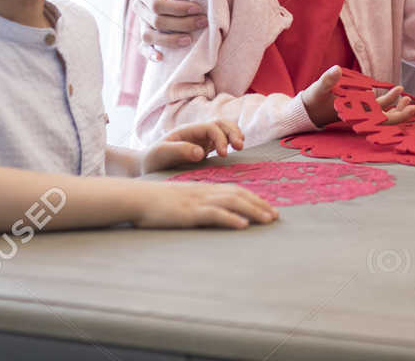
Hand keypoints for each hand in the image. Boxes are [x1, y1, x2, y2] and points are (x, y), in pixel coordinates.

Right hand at [132, 180, 276, 229]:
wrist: (138, 198)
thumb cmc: (158, 202)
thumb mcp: (183, 199)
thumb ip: (198, 203)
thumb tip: (213, 213)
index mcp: (205, 188)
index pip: (235, 190)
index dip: (254, 198)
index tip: (268, 208)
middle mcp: (205, 192)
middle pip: (239, 195)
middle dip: (260, 205)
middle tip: (276, 216)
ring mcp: (198, 201)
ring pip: (232, 203)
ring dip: (253, 211)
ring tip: (268, 220)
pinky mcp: (190, 213)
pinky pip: (214, 214)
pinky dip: (231, 218)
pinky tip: (242, 225)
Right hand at [133, 0, 207, 58]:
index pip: (157, 4)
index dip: (178, 8)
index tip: (198, 8)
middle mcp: (138, 7)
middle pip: (156, 22)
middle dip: (181, 24)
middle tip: (203, 22)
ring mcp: (140, 21)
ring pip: (149, 36)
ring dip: (170, 40)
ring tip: (190, 40)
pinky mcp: (144, 32)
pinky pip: (142, 47)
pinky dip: (150, 54)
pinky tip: (161, 58)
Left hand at [140, 121, 243, 173]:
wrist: (146, 166)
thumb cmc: (152, 160)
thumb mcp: (161, 155)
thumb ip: (180, 151)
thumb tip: (201, 152)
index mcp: (187, 130)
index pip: (210, 127)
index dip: (220, 138)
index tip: (223, 154)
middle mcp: (197, 132)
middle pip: (221, 123)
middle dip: (233, 131)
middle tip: (240, 146)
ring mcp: (201, 140)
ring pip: (224, 129)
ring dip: (234, 134)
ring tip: (241, 146)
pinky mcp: (204, 148)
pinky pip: (222, 141)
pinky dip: (230, 142)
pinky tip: (235, 150)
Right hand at [299, 65, 414, 127]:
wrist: (304, 111)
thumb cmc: (312, 101)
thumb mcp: (318, 90)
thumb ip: (327, 80)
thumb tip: (336, 69)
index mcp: (354, 115)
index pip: (379, 119)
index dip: (396, 114)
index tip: (408, 104)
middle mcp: (359, 116)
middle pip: (384, 119)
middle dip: (400, 114)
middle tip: (414, 105)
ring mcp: (359, 112)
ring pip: (382, 113)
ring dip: (395, 106)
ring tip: (406, 96)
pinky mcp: (357, 107)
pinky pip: (376, 108)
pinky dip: (386, 102)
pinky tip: (395, 93)